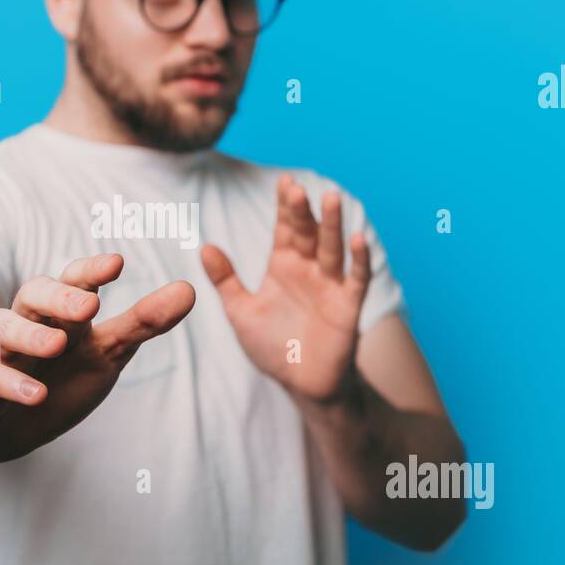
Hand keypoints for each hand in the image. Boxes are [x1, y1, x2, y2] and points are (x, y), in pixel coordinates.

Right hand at [0, 254, 195, 462]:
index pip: (73, 281)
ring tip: (57, 345)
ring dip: (29, 335)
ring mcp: (0, 354)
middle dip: (59, 297)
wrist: (8, 428)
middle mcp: (27, 324)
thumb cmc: (61, 379)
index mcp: (60, 313)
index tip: (118, 264)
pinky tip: (35, 394)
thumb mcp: (108, 352)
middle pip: (33, 295)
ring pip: (1, 327)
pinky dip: (9, 382)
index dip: (91, 271)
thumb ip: (144, 322)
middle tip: (89, 306)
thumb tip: (189, 289)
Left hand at [201, 174, 369, 403]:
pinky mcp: (348, 307)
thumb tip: (205, 246)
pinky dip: (360, 259)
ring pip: (332, 249)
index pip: (285, 228)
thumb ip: (225, 280)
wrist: (299, 383)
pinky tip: (359, 238)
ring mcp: (330, 286)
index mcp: (284, 266)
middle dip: (301, 211)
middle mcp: (309, 269)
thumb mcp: (241, 312)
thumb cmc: (272, 346)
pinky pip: (356, 279)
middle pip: (307, 233)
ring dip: (332, 224)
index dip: (284, 206)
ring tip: (329, 198)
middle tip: (295, 188)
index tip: (283, 181)